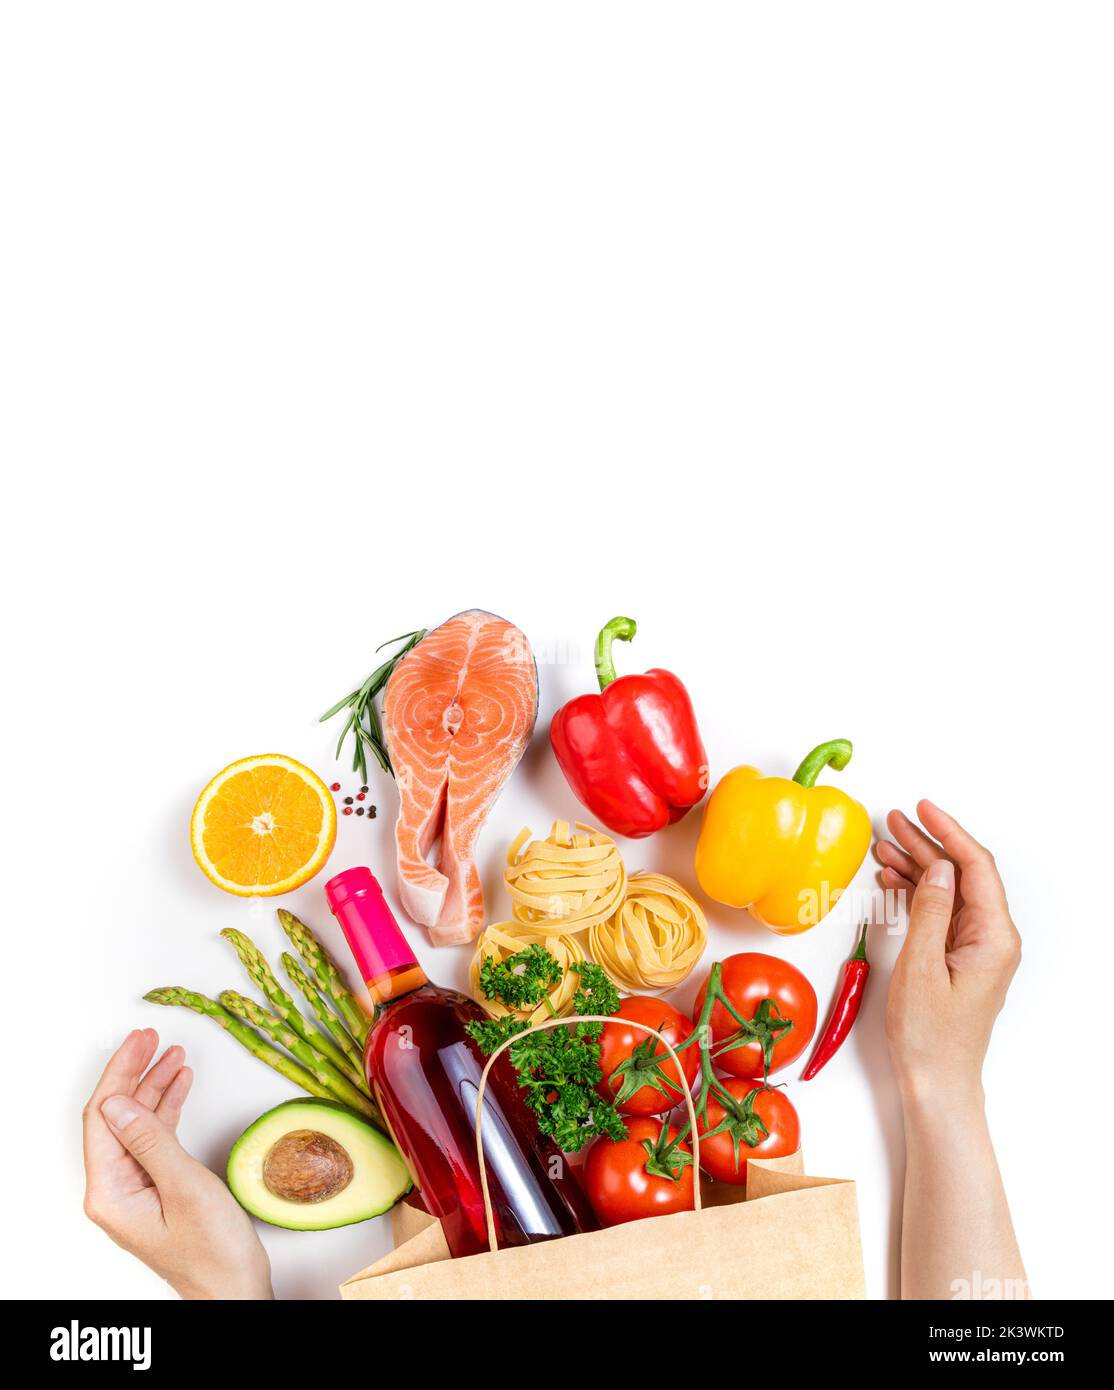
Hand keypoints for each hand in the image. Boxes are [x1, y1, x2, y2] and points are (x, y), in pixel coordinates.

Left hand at [83, 1029, 272, 1299]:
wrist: (233, 1289)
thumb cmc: (213, 1251)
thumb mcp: (183, 1187)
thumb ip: (150, 1141)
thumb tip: (118, 1102)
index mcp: (110, 1193)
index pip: (103, 1118)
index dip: (120, 1074)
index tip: (139, 1042)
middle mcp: (115, 1191)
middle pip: (117, 1116)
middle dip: (135, 1073)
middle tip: (153, 1037)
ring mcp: (135, 1190)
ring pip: (138, 1124)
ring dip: (155, 1087)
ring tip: (173, 1054)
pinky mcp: (156, 1189)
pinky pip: (155, 1139)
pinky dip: (168, 1109)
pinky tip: (180, 1086)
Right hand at [877, 800, 1021, 1100]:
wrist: (935, 1081)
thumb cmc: (930, 1035)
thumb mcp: (920, 966)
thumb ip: (929, 911)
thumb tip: (937, 870)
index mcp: (993, 938)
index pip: (976, 868)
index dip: (949, 832)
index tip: (923, 809)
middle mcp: (991, 939)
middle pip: (961, 875)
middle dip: (927, 844)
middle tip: (893, 821)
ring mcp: (976, 949)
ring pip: (948, 892)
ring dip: (917, 867)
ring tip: (884, 846)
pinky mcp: (958, 958)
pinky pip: (940, 913)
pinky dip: (915, 893)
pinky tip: (892, 881)